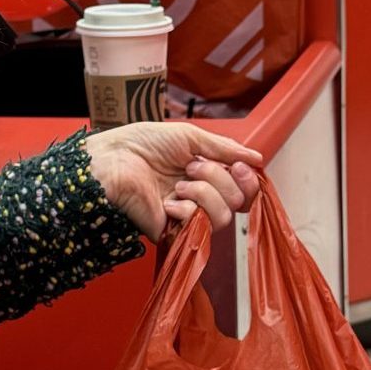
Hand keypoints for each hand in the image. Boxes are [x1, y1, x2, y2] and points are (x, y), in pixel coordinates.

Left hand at [83, 123, 261, 240]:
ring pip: (223, 217)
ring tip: (178, 184)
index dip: (247, 180)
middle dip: (219, 179)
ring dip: (204, 193)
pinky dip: (186, 210)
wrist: (112, 160)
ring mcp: (187, 215)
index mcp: (206, 175)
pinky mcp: (173, 232)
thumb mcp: (190, 137)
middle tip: (191, 167)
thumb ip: (225, 148)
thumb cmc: (142, 145)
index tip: (238, 165)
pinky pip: (198, 227)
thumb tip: (257, 158)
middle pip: (237, 201)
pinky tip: (166, 202)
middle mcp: (200, 197)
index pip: (242, 189)